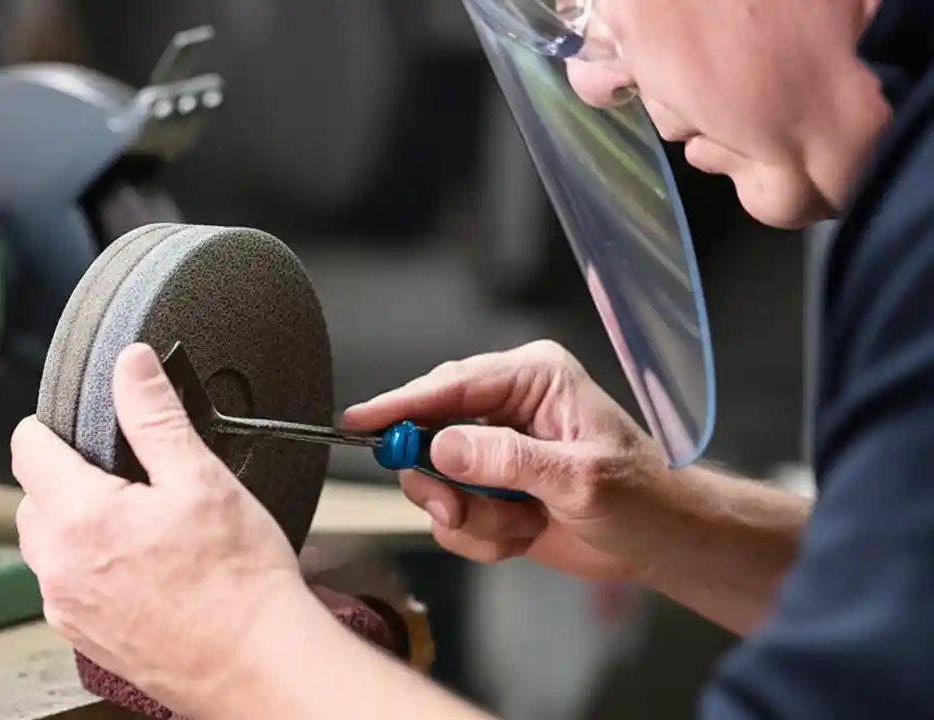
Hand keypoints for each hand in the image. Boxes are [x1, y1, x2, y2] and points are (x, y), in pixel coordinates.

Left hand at [12, 343, 311, 713]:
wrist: (256, 664)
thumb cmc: (237, 581)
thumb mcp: (200, 477)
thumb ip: (154, 414)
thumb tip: (131, 364)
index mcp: (79, 518)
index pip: (26, 448)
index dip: (52, 425)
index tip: (82, 425)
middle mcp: (59, 568)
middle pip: (33, 498)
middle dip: (68, 477)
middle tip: (128, 477)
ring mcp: (68, 609)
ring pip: (48, 546)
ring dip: (76, 525)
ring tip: (141, 524)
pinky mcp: (84, 638)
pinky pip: (67, 586)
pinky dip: (90, 568)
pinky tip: (143, 568)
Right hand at [342, 340, 673, 580]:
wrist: (660, 542)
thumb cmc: (641, 495)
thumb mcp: (578, 477)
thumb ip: (508, 460)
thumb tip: (442, 446)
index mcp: (532, 378)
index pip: (450, 384)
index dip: (401, 404)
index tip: (361, 423)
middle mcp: (506, 406)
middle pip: (429, 433)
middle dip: (443, 481)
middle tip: (456, 507)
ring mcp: (494, 450)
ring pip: (437, 483)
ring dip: (474, 516)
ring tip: (521, 524)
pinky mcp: (489, 488)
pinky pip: (452, 515)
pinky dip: (483, 536)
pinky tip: (524, 534)